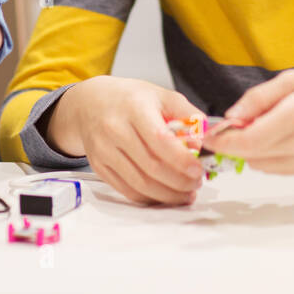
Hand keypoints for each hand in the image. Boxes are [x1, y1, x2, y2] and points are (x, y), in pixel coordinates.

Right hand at [48, 78, 205, 205]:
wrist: (89, 104)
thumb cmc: (129, 99)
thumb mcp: (161, 95)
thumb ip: (187, 114)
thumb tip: (204, 140)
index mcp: (134, 108)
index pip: (159, 140)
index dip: (181, 160)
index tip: (198, 169)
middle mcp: (115, 130)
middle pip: (151, 167)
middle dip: (180, 182)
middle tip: (196, 183)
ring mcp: (104, 151)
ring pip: (140, 184)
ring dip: (168, 195)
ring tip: (186, 193)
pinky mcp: (100, 167)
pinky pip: (128, 191)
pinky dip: (151, 198)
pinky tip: (166, 194)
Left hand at [203, 62, 293, 172]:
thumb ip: (259, 98)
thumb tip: (231, 116)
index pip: (247, 141)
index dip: (223, 141)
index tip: (208, 136)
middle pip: (252, 156)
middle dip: (234, 144)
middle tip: (230, 126)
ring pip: (264, 166)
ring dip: (252, 151)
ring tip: (262, 125)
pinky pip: (281, 169)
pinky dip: (269, 156)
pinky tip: (278, 136)